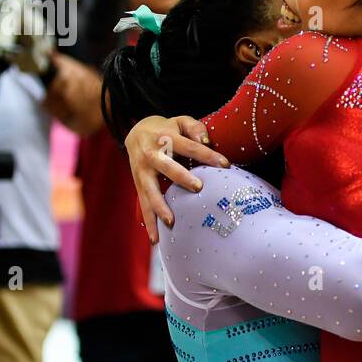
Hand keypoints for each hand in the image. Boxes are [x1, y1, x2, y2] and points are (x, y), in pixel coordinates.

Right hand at [124, 115, 228, 242]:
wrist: (135, 132)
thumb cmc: (167, 129)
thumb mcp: (180, 121)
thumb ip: (195, 128)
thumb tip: (207, 140)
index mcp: (165, 138)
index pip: (189, 146)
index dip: (207, 154)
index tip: (225, 164)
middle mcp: (151, 155)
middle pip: (166, 166)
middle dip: (181, 177)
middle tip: (198, 188)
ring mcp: (141, 172)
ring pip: (149, 190)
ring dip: (159, 206)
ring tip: (171, 222)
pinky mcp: (137, 185)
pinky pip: (142, 205)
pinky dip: (149, 222)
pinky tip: (156, 240)